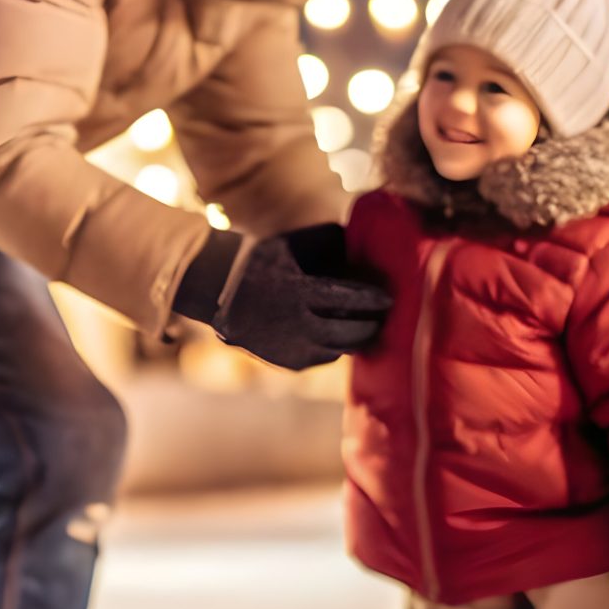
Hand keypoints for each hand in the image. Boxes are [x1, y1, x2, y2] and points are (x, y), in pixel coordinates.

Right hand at [175, 225, 390, 370]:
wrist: (218, 290)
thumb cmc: (259, 259)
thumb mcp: (290, 245)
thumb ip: (327, 248)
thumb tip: (362, 250)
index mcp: (298, 292)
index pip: (349, 299)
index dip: (373, 300)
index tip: (390, 298)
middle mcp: (297, 325)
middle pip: (350, 330)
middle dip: (372, 323)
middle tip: (387, 314)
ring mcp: (291, 348)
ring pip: (340, 348)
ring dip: (358, 338)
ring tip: (372, 326)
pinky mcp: (288, 363)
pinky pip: (324, 358)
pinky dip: (337, 347)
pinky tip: (346, 336)